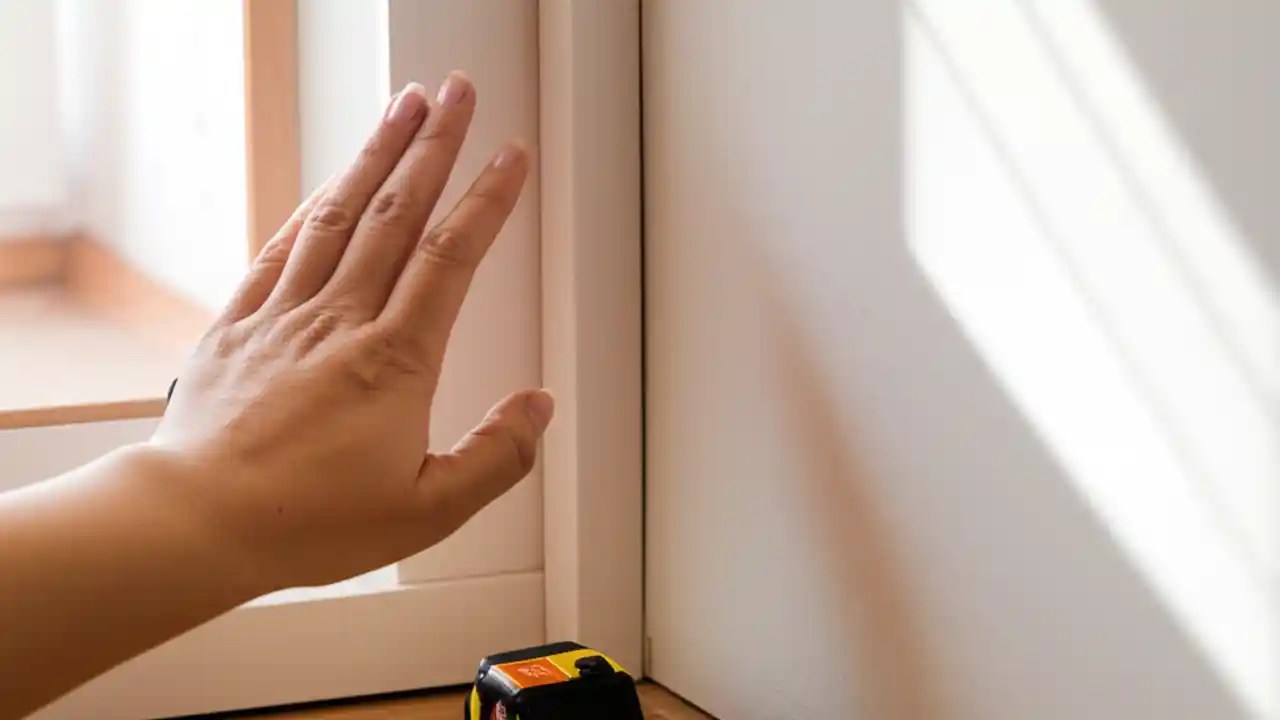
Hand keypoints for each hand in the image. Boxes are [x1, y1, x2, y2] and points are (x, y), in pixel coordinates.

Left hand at [150, 74, 550, 592]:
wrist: (197, 521)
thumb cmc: (307, 521)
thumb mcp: (428, 512)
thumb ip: (495, 458)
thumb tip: (538, 408)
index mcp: (395, 362)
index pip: (451, 258)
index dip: (486, 200)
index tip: (508, 158)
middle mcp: (343, 322)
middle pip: (399, 212)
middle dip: (435, 145)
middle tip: (459, 94)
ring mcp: (288, 315)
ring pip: (343, 214)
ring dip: (377, 152)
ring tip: (405, 105)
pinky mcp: (242, 323)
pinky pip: (284, 246)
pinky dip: (314, 205)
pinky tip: (332, 182)